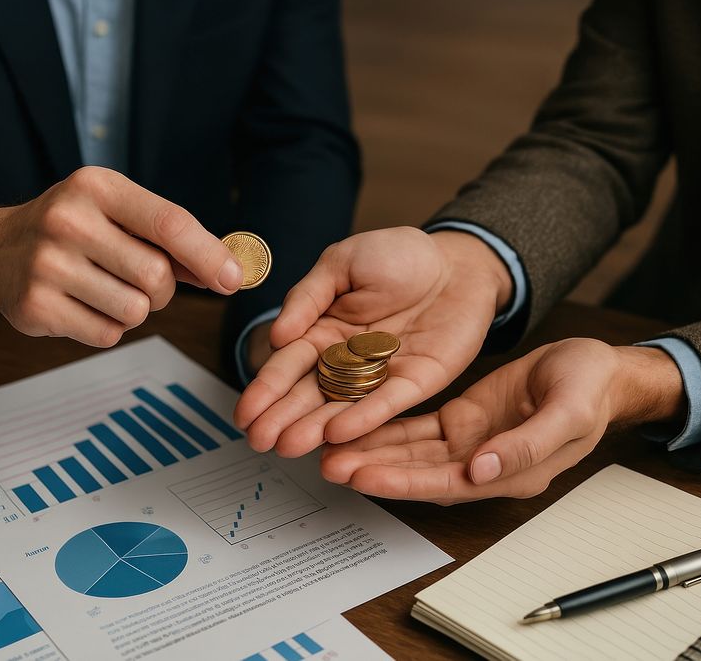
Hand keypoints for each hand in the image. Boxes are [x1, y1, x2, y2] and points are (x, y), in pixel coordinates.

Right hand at [0, 166, 242, 346]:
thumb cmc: (76, 231)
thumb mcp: (118, 214)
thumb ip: (172, 240)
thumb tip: (228, 273)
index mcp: (97, 187)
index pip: (168, 223)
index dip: (208, 255)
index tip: (233, 279)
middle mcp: (68, 221)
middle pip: (156, 276)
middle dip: (162, 289)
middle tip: (142, 281)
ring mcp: (47, 265)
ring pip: (135, 311)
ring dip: (135, 309)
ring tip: (106, 288)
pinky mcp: (36, 306)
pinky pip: (108, 334)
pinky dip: (108, 327)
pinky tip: (83, 304)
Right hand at [234, 226, 512, 456]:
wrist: (456, 260)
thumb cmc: (397, 255)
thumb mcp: (341, 264)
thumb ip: (307, 297)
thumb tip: (277, 335)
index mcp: (323, 332)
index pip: (289, 366)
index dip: (266, 390)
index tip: (244, 414)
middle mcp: (348, 362)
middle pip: (310, 393)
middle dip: (282, 418)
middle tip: (260, 440)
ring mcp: (381, 375)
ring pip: (343, 406)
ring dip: (315, 427)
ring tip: (288, 446)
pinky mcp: (417, 382)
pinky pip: (388, 402)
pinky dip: (364, 417)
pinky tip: (338, 434)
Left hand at [319, 339, 685, 504]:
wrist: (598, 369)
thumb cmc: (591, 388)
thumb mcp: (569, 410)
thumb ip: (527, 443)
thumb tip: (483, 470)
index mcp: (513, 471)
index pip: (447, 484)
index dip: (404, 482)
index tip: (364, 475)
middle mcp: (484, 464)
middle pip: (419, 473)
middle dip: (374, 468)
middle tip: (328, 462)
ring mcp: (471, 443)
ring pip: (412, 452)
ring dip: (373, 451)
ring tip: (329, 447)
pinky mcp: (462, 420)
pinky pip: (418, 428)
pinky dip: (387, 428)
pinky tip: (357, 423)